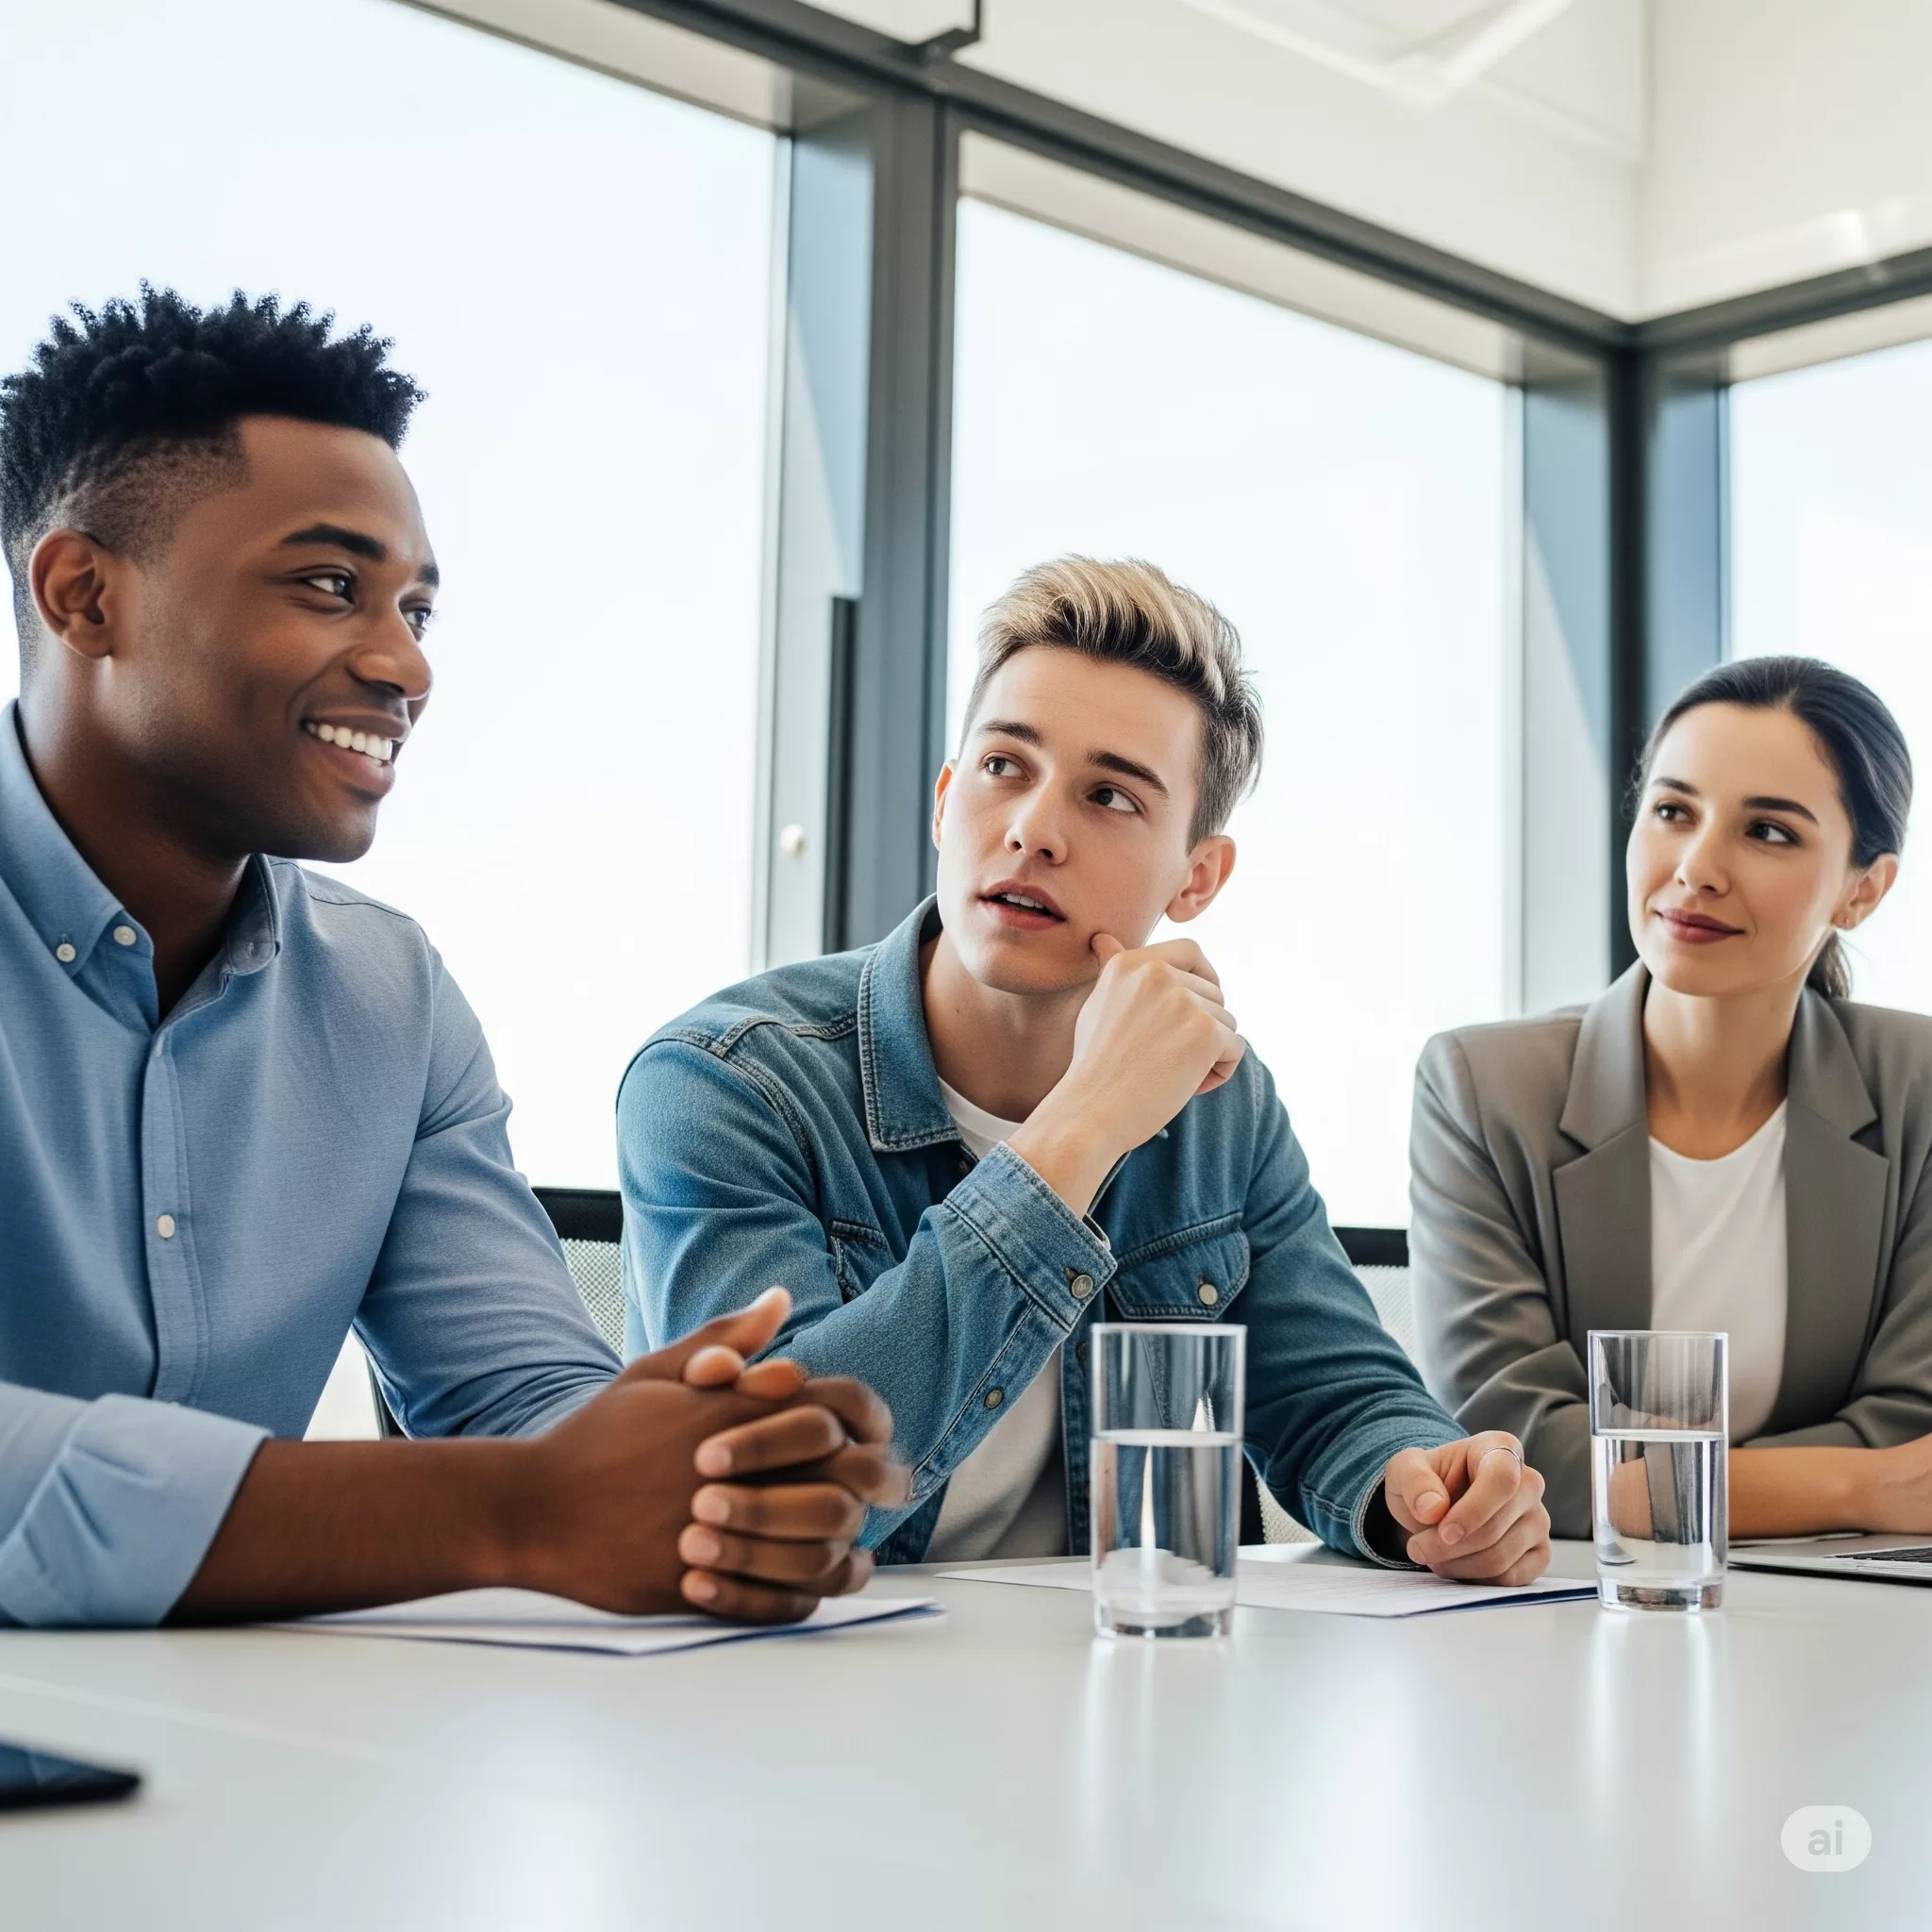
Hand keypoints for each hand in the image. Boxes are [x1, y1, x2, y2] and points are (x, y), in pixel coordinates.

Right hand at [522, 1290, 908, 1622]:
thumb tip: (781, 1299)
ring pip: (823, 1546)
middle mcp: (735, 1475)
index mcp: (731, 1416)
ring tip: (842, 1536)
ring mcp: (720, 1535)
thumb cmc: (596, 1439)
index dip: (865, 1426)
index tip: (869, 1437)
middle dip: (870, 1484)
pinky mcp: (704, 1588)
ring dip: (842, 1540)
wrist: (534, 1509)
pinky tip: (806, 1580)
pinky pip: (784, 1602)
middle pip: (843, 1480)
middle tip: (881, 1489)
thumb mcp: (656, 1374)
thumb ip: (725, 1339)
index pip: (833, 1413)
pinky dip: (806, 1593)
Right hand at [1010, 933, 1243, 1213]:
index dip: (1205, 974)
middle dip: (1203, 1028)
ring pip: (1227, 1023)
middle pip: (1213, 994)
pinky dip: (1221, 1073)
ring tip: (1172, 1076)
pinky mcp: (1206, 1031)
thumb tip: (1103, 939)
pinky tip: (1187, 1087)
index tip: (1200, 1004)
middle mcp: (1157, 973)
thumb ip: (1114, 972)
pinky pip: (1236, 1049)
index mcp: (1130, 963)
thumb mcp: (1098, 1006)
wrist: (1089, 1114)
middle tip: (1169, 1061)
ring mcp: (1183, 1000)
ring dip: (1211, 1054)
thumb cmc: (1093, 1068)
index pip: (1191, 949)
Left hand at [1381, 1433, 1550, 1584]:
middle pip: (1496, 1528)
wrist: (1436, 1505)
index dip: (1473, 1511)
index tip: (1444, 1531)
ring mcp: (1538, 1520)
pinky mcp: (1540, 1553)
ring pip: (1501, 1558)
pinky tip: (1455, 1565)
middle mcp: (1529, 1483)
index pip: (1502, 1480)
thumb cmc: (1426, 1481)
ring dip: (1457, 1565)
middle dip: (1449, 1547)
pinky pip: (1511, 1579)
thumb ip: (1414, 1481)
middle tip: (1418, 1548)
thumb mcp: (1405, 1469)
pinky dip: (1475, 1579)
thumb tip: (1432, 1508)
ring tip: (1433, 1554)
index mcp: (1500, 1449)